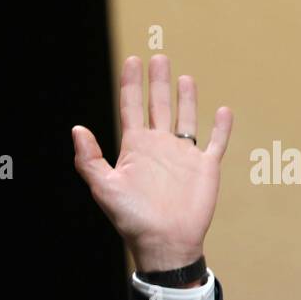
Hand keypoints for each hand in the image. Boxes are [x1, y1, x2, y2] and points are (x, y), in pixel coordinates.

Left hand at [72, 54, 232, 273]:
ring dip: (185, 98)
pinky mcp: (205, 167)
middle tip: (158, 57)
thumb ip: (89, 159)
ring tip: (184, 77)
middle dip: (157, 82)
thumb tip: (77, 129)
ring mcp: (183, 156)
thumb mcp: (104, 187)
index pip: (131, 107)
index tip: (131, 60)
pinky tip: (223, 110)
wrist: (164, 241)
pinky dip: (221, 127)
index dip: (130, 84)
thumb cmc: (132, 218)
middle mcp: (159, 146)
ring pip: (185, 118)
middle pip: (158, 106)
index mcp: (135, 147)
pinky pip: (215, 142)